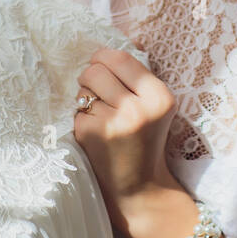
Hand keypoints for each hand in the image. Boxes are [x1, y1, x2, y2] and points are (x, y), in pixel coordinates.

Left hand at [72, 47, 179, 223]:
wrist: (139, 186)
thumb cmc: (144, 139)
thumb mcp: (154, 105)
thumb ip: (135, 78)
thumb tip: (102, 50)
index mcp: (159, 97)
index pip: (120, 58)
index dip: (104, 59)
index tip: (103, 68)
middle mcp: (138, 108)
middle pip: (96, 69)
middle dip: (91, 76)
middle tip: (98, 92)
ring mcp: (113, 122)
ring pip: (83, 88)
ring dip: (86, 96)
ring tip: (101, 114)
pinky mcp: (92, 134)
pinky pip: (77, 109)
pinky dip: (82, 117)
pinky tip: (96, 131)